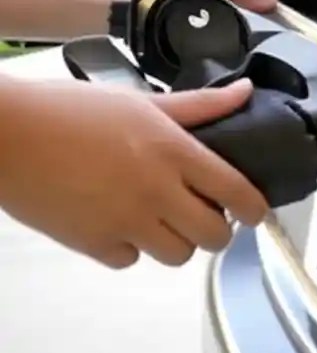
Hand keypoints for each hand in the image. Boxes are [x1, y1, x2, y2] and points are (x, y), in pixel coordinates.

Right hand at [0, 78, 268, 268]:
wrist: (4, 135)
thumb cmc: (66, 110)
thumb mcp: (139, 101)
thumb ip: (199, 105)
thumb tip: (243, 92)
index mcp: (173, 152)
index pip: (238, 193)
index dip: (256, 209)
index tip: (256, 211)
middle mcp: (156, 191)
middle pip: (215, 236)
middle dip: (217, 229)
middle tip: (205, 214)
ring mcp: (125, 221)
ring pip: (177, 254)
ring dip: (175, 240)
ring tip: (161, 218)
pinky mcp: (92, 243)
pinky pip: (130, 261)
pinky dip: (129, 249)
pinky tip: (119, 223)